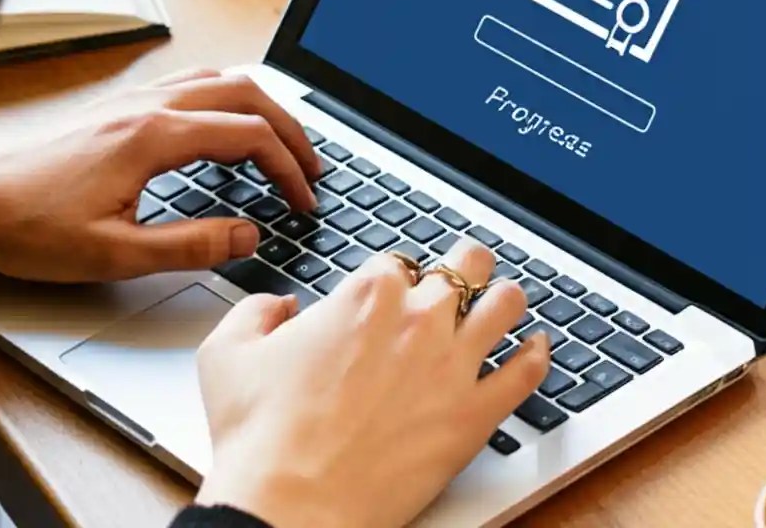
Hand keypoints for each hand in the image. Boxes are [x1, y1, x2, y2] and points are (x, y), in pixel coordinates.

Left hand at [0, 69, 320, 281]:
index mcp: (154, 137)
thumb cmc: (29, 228)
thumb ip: (193, 245)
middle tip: (312, 169)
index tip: (303, 201)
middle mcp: (147, 107)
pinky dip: (227, 102)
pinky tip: (225, 131)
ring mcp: (132, 101)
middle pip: (246, 94)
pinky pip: (191, 85)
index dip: (289, 169)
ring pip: (220, 79)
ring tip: (282, 146)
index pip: (250, 135)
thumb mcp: (117, 254)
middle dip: (291, 130)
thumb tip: (250, 236)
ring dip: (261, 109)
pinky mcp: (118, 108)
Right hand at [194, 240, 549, 527]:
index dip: (395, 277)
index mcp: (365, 295)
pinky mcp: (475, 414)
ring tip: (504, 304)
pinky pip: (527, 372)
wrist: (290, 504)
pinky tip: (537, 349)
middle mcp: (418, 319)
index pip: (397, 262)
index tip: (392, 293)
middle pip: (464, 266)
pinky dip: (537, 355)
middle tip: (465, 274)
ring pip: (506, 304)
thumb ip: (255, 311)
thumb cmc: (260, 436)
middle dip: (466, 265)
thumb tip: (278, 306)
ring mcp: (453, 365)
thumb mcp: (227, 354)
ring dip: (505, 299)